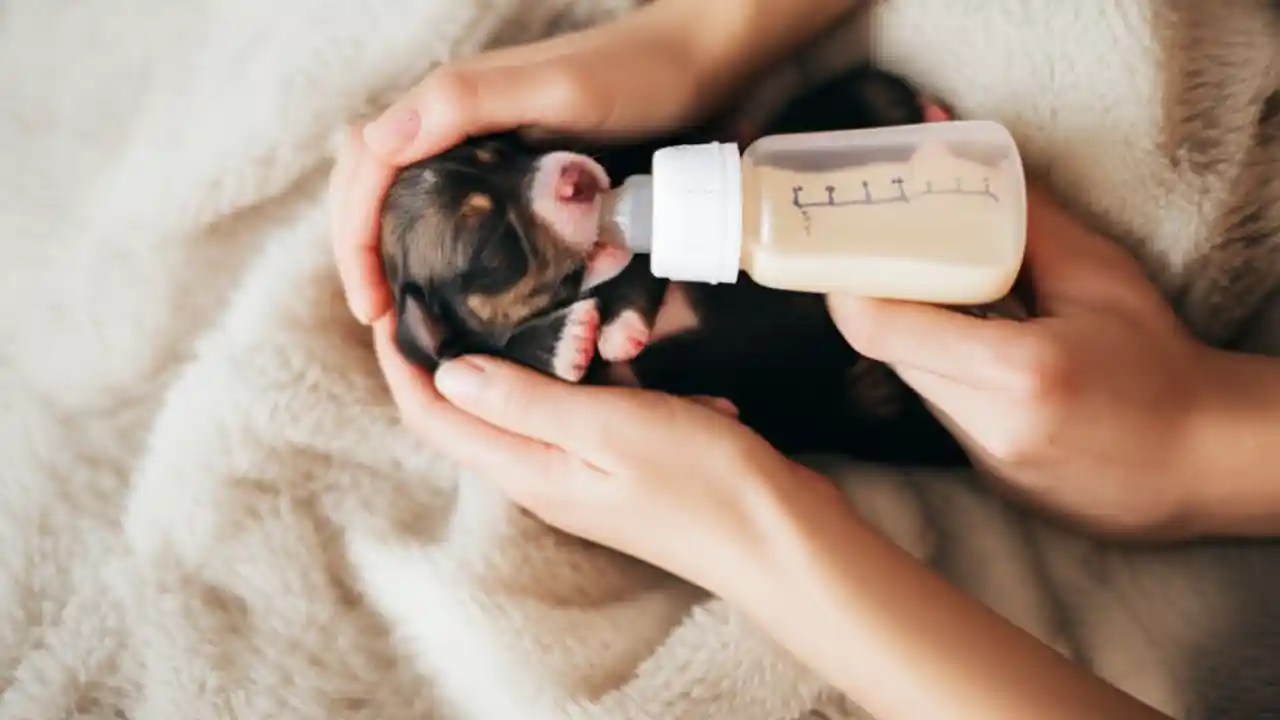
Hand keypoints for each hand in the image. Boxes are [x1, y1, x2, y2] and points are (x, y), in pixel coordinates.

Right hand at [328, 0, 861, 324]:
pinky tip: (477, 299)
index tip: (372, 308)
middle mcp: (462, 131)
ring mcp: (496, 156)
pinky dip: (465, 259)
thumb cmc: (637, 73)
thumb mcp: (556, 88)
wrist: (710, 67)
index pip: (368, 169)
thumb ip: (467, 103)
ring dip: (406, 258)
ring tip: (419, 318)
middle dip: (369, 255)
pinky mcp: (531, 179)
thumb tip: (378, 141)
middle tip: (387, 322)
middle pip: (382, 192)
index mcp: (451, 107)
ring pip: (425, 209)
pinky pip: (478, 219)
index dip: (354, 239)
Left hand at [371, 314, 834, 596]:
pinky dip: (589, 373)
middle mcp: (545, 475)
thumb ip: (526, 401)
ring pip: (531, 403)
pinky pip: (585, 408)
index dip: (403, 363)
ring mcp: (585, 472)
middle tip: (452, 282)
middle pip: (472, 411)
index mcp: (528, 470)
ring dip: (525, 356)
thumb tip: (449, 371)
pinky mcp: (624, 462)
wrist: (785, 539)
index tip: (393, 303)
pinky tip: (621, 342)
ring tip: (527, 294)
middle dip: (451, 351)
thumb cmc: (703, 484)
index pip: (435, 416)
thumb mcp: (608, 428)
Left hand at [828, 186, 1209, 536]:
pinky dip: (948, 373)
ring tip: (955, 300)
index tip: (850, 249)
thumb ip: (1014, 208)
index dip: (848, 284)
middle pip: (887, 350)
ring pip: (911, 382)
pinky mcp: (986, 479)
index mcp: (1016, 372)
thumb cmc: (1157, 358)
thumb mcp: (1094, 271)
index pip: (880, 327)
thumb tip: (940, 135)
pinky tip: (988, 354)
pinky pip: (941, 411)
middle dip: (884, 300)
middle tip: (895, 256)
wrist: (1205, 457)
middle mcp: (990, 426)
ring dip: (918, 336)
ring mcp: (985, 462)